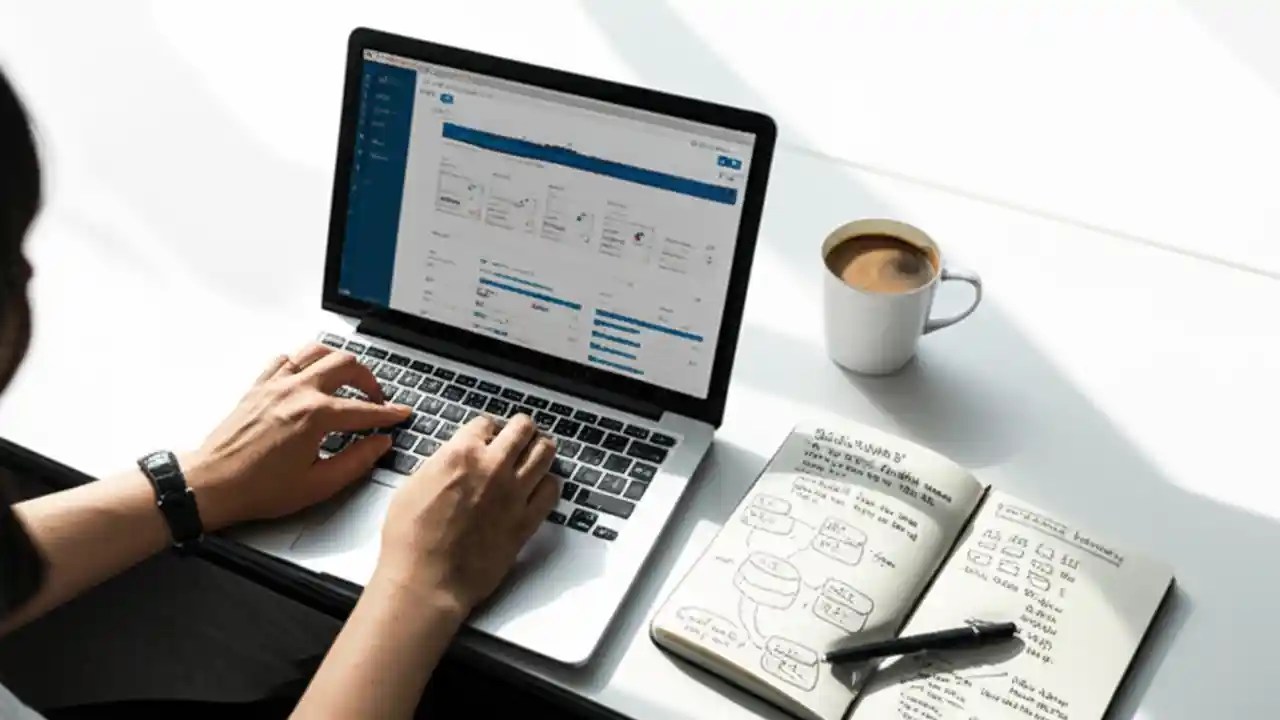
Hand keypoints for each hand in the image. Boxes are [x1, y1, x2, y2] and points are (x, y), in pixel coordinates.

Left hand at [184, 343, 411, 530]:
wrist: (211, 485)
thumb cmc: (258, 489)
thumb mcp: (319, 485)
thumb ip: (357, 461)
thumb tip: (379, 444)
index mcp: (315, 417)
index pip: (365, 410)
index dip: (389, 413)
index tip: (400, 413)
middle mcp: (297, 392)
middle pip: (346, 365)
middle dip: (370, 380)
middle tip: (377, 398)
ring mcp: (275, 385)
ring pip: (317, 351)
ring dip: (339, 361)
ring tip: (349, 379)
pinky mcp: (258, 386)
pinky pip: (286, 358)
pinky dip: (304, 362)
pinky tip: (309, 376)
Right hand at [376, 414, 557, 613]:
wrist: (427, 581)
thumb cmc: (411, 541)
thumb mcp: (412, 486)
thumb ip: (440, 466)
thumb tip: (451, 461)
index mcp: (461, 454)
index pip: (486, 423)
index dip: (488, 428)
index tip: (489, 433)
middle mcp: (492, 468)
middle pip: (523, 429)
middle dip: (522, 428)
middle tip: (521, 433)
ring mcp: (514, 494)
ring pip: (545, 453)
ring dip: (541, 448)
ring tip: (537, 451)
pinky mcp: (526, 521)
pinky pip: (552, 491)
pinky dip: (549, 483)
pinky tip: (541, 485)